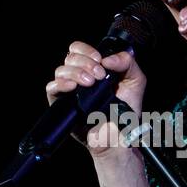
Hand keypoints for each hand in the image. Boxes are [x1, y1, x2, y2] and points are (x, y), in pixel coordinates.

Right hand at [45, 41, 146, 161]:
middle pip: (70, 57)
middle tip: (99, 76)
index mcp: (93, 68)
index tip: (100, 61)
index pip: (80, 49)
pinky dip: (61, 84)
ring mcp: (68, 90)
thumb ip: (127, 63)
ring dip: (76, 73)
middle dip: (85, 63)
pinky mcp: (60, 104)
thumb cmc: (125, 111)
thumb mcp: (135, 81)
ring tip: (90, 84)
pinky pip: (51, 88)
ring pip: (61, 70)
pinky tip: (73, 87)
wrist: (117, 136)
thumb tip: (107, 58)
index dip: (87, 51)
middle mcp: (79, 76)